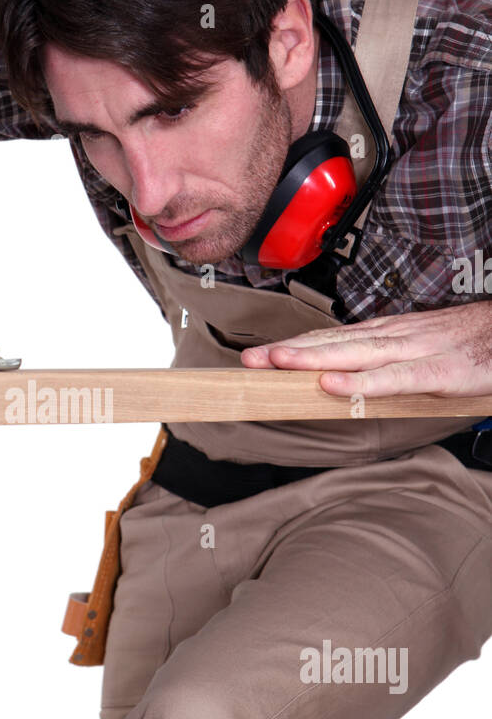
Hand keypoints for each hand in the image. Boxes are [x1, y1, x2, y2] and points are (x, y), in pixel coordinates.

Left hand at [240, 301, 491, 396]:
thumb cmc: (472, 344)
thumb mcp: (423, 351)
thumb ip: (387, 364)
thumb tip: (349, 379)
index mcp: (391, 333)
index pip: (334, 339)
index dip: (296, 346)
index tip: (259, 356)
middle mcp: (398, 336)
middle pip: (335, 343)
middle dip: (291, 351)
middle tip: (250, 360)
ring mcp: (419, 350)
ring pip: (358, 354)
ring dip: (314, 358)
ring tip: (277, 363)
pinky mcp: (442, 371)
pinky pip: (397, 378)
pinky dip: (363, 382)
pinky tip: (333, 385)